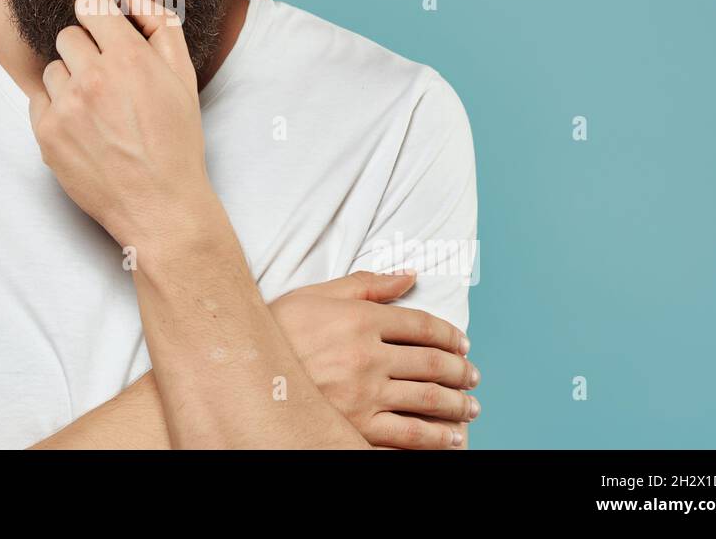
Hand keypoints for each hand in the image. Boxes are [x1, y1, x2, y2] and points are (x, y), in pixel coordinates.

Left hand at [27, 0, 216, 249]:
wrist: (159, 206)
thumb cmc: (176, 139)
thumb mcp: (182, 74)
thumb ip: (158, 21)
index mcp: (128, 57)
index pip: (90, 5)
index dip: (99, 18)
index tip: (105, 33)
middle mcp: (92, 78)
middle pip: (67, 36)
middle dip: (86, 52)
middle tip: (109, 82)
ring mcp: (65, 108)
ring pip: (52, 69)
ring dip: (70, 82)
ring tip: (98, 110)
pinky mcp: (46, 135)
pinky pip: (39, 101)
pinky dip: (57, 110)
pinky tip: (84, 130)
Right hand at [270, 270, 479, 448]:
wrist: (243, 370)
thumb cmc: (279, 329)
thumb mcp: (317, 296)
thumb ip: (366, 285)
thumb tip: (409, 275)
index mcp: (360, 320)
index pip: (422, 326)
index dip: (450, 335)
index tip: (463, 344)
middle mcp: (366, 357)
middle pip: (432, 364)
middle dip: (461, 373)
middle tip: (473, 378)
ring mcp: (362, 395)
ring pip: (428, 401)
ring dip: (457, 407)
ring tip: (469, 409)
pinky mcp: (355, 426)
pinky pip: (408, 435)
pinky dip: (437, 439)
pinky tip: (451, 439)